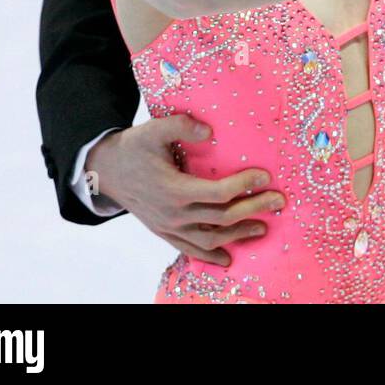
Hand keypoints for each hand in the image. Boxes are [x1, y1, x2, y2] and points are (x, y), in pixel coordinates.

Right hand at [86, 115, 285, 266]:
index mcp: (173, 189)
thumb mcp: (154, 129)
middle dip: (253, 209)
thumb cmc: (134, 147)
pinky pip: (188, 249)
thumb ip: (181, 125)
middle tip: (278, 201)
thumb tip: (209, 130)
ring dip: (237, 235)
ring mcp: (168, 226)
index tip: (264, 176)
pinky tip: (227, 259)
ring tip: (263, 228)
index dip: (243, 186)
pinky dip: (209, 255)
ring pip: (208, 238)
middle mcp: (173, 213)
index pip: (217, 193)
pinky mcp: (164, 231)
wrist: (106, 170)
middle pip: (220, 217)